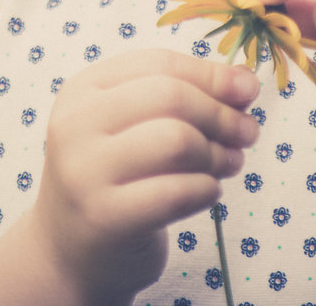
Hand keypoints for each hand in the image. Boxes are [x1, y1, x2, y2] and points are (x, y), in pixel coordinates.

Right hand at [29, 49, 261, 302]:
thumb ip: (184, 97)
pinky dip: (207, 189)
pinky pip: (177, 193)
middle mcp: (76, 125)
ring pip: (176, 140)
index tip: (248, 90)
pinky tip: (209, 192)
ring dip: (217, 152)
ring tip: (229, 164)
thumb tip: (245, 82)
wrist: (66, 252)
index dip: (212, 75)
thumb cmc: (114, 179)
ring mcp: (85, 172)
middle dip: (221, 113)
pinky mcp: (104, 218)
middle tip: (248, 133)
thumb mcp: (132, 126)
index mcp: (83, 90)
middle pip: (170, 96)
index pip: (159, 64)